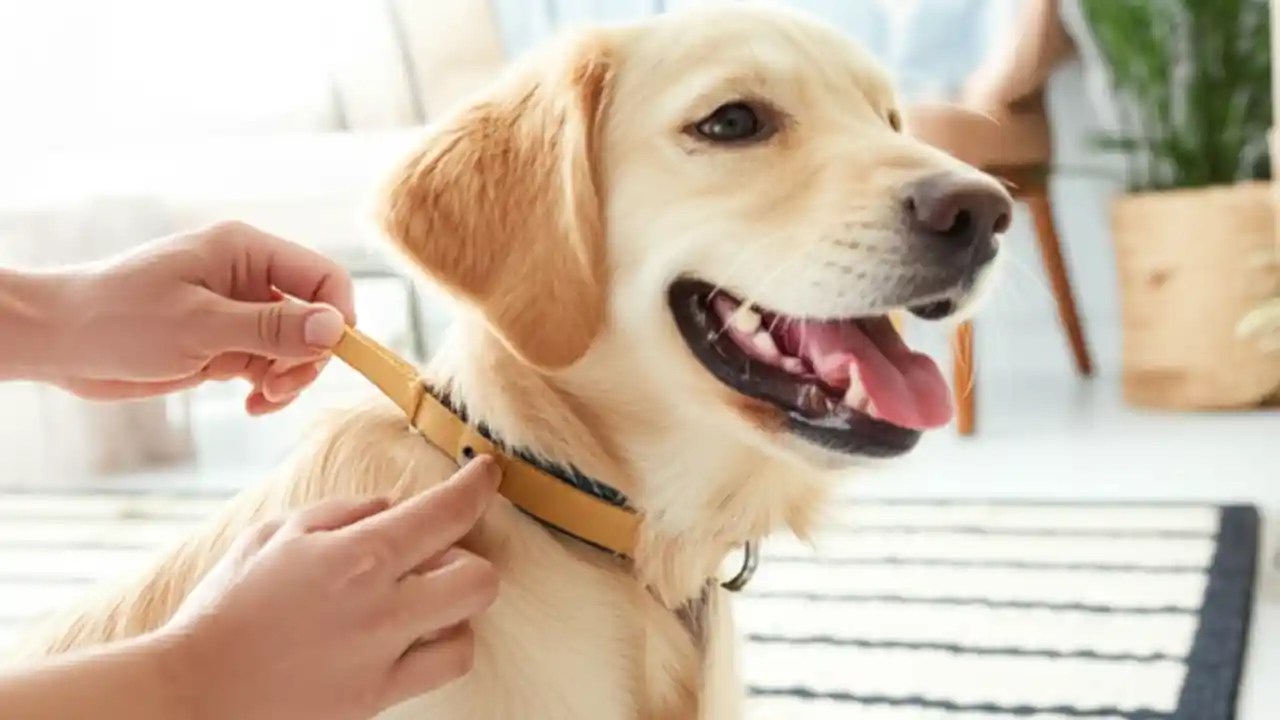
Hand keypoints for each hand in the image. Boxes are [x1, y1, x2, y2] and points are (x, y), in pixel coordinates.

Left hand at [50, 221, 356, 413]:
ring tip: (261, 400)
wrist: (60, 342)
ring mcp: (239, 312)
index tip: (329, 358)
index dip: (338, 317)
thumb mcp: (200, 325)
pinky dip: (270, 389)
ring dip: (289, 378)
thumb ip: (271, 328)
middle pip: (316, 317)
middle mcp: (249, 277)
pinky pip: (270, 366)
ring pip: (297, 347)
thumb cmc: (119, 318)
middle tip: (280, 388)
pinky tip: (252, 406)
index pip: (324, 277)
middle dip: (309, 357)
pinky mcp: (226, 343)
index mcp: (247, 251)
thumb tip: (336, 329)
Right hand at [162, 457, 501, 719]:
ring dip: (452, 614)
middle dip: (468, 561)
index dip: (478, 487)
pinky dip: (431, 652)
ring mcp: (382, 661)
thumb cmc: (225, 608)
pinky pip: (436, 673)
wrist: (191, 693)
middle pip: (480, 578)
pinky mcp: (374, 701)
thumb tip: (394, 506)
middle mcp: (380, 610)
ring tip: (415, 606)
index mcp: (356, 557)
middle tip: (435, 559)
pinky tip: (401, 640)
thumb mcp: (274, 534)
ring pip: (468, 634)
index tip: (488, 474)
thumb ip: (343, 512)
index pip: (446, 514)